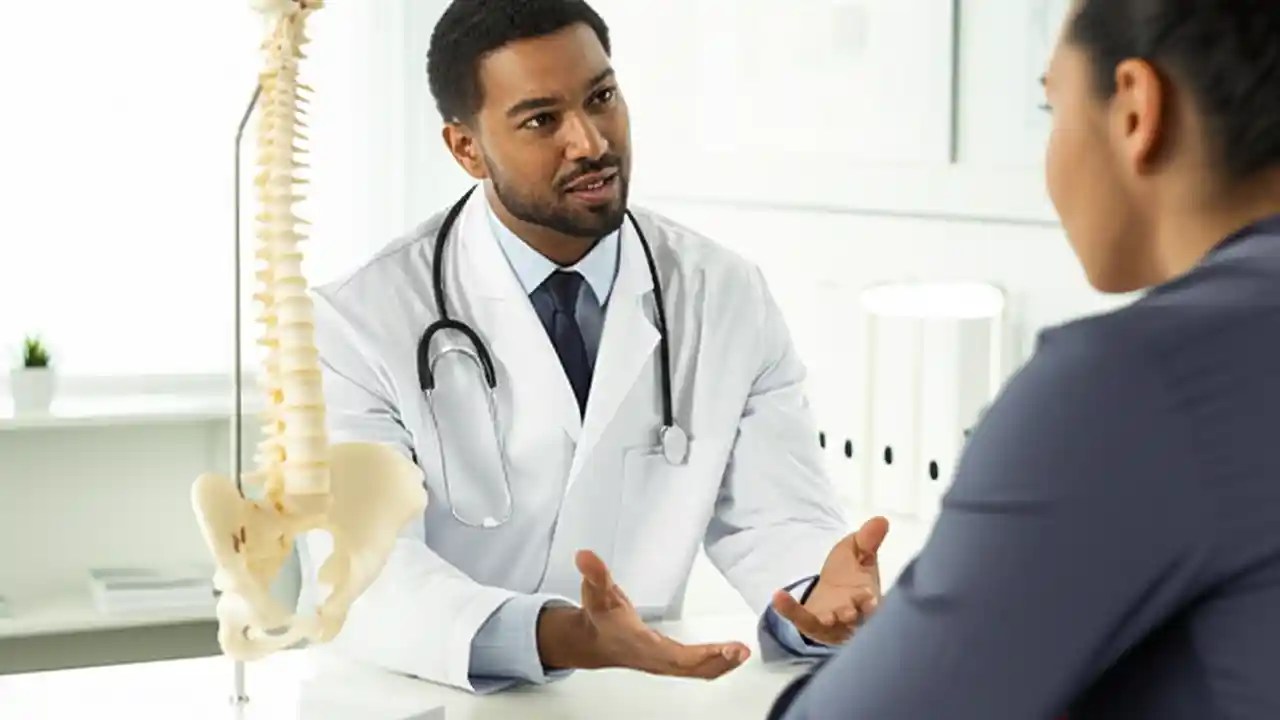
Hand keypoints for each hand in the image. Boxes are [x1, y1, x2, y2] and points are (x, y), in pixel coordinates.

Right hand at [537, 550, 750, 678]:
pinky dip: (716, 662)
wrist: (594, 640)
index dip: (701, 655)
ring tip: (742, 652)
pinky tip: (731, 655)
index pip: (676, 656)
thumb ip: (594, 574)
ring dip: (721, 664)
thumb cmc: (600, 617)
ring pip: (697, 671)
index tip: (725, 648)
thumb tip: (585, 556)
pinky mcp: (671, 660)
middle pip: (692, 668)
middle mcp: (656, 659)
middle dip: (718, 661)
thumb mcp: (596, 592)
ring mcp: (665, 662)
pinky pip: (697, 667)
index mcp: (642, 645)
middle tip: (741, 650)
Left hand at [770, 516, 888, 645]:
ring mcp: (830, 624)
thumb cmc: (851, 575)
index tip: (871, 600)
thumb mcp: (860, 554)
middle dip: (851, 615)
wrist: (831, 594)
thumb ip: (868, 540)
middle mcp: (853, 616)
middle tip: (847, 613)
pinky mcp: (809, 624)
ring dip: (827, 620)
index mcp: (869, 600)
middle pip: (854, 619)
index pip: (875, 605)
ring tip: (825, 616)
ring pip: (829, 625)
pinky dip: (788, 609)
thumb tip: (881, 520)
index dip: (873, 604)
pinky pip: (799, 618)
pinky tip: (778, 597)